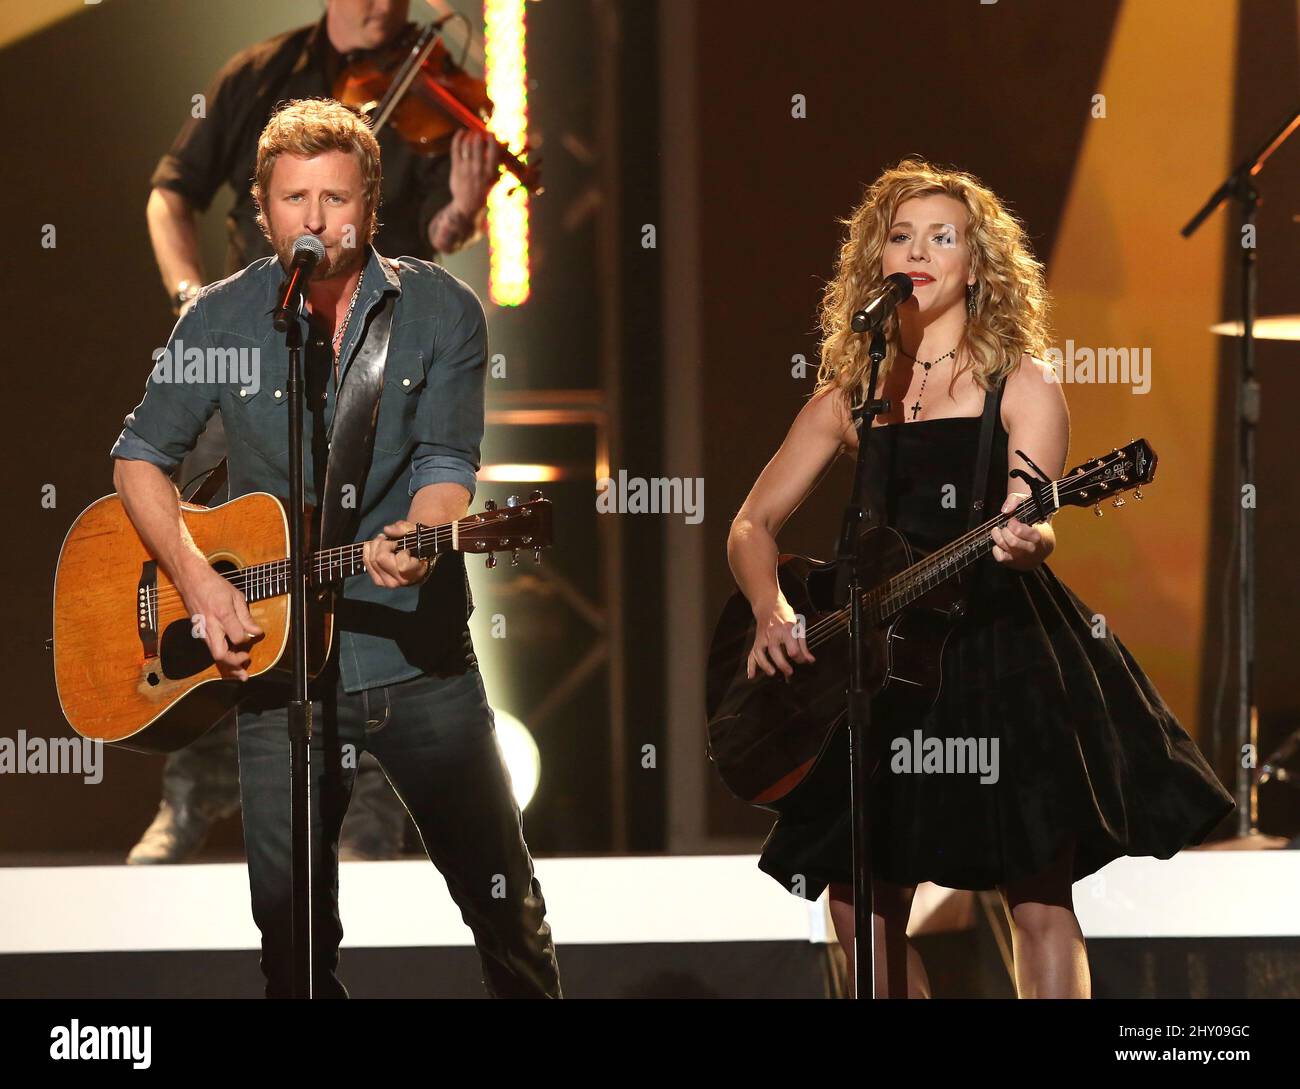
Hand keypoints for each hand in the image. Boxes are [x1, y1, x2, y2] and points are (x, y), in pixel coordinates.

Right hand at [176, 556, 263, 681]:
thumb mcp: (236, 596)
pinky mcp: (199, 632)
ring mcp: (202, 630)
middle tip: (246, 664)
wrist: (191, 580)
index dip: (247, 640)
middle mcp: (210, 626)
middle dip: (234, 663)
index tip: (254, 635)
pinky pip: (211, 648)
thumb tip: (256, 632)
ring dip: (228, 666)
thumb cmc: (215, 585)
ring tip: (240, 674)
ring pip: (213, 654)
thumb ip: (246, 617)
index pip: (237, 637)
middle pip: (220, 653)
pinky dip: (221, 656)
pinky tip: (231, 660)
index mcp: (222, 614)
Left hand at [362, 520, 431, 588]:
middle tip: (391, 541)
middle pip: (380, 559)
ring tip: (384, 542)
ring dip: (375, 546)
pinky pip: (366, 564)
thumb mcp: (415, 532)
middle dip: (384, 544)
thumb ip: (403, 529)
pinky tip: (375, 547)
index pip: (402, 566)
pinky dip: (368, 552)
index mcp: (414, 572)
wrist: (417, 561)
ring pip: (372, 560)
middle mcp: (400, 581)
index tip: (407, 549)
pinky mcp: (378, 581)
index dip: (402, 553)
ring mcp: (387, 582)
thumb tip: (387, 530)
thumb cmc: (418, 546)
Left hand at [448, 128, 501, 215]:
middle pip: (477, 144)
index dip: (491, 138)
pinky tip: (461, 132)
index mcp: (490, 173)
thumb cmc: (483, 191)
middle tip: (479, 133)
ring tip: (471, 133)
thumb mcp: (494, 180)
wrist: (467, 205)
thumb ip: (498, 165)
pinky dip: (458, 138)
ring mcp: (465, 169)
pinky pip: (455, 149)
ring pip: (466, 145)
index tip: (490, 134)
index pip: (493, 150)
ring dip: (469, 135)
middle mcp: (478, 170)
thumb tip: (504, 147)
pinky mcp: (456, 168)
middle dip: (478, 135)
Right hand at [747, 596, 815, 679]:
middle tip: (789, 672)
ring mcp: (762, 637)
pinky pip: (752, 654)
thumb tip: (810, 660)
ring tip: (772, 673)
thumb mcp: (798, 627)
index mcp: (786, 629)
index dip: (799, 657)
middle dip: (782, 663)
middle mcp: (772, 633)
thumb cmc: (785, 616)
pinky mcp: (756, 641)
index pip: (792, 646)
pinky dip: (750, 665)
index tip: (802, 661)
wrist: (768, 605)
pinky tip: (751, 676)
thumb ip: (803, 645)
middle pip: (774, 650)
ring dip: (764, 664)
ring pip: (760, 652)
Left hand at [991, 493, 1051, 570]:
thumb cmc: (1036, 525)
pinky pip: (999, 557)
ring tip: (999, 531)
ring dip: (997, 537)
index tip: (1012, 521)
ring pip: (1004, 547)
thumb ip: (1017, 500)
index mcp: (1038, 536)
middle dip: (1005, 531)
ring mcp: (1022, 557)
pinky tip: (1001, 543)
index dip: (1012, 524)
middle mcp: (1030, 549)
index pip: (1020, 531)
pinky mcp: (1013, 563)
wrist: (1043, 548)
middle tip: (1005, 527)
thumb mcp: (1031, 507)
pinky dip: (996, 549)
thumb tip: (1005, 510)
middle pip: (1011, 541)